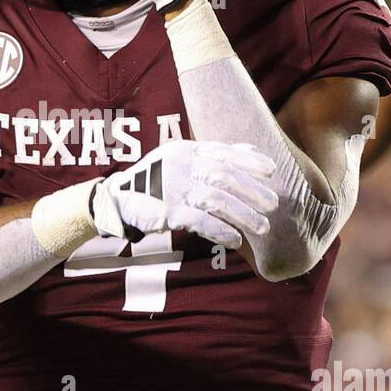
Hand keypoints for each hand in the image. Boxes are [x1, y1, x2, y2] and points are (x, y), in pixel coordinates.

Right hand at [90, 139, 276, 247]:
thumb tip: (252, 151)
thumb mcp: (182, 158)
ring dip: (243, 214)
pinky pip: (199, 221)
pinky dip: (220, 231)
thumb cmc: (157, 179)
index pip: (224, 152)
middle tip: (272, 205)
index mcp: (187, 150)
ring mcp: (174, 189)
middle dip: (252, 191)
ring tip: (262, 227)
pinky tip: (235, 240)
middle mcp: (182, 166)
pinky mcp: (166, 212)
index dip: (250, 161)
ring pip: (216, 200)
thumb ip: (214, 155)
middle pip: (224, 176)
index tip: (271, 171)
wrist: (118, 198)